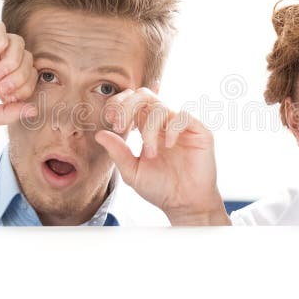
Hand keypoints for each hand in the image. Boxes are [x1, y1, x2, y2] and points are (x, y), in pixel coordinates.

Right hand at [0, 21, 37, 127]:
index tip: (7, 98)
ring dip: (14, 60)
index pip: (28, 75)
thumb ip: (8, 114)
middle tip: (3, 89)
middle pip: (27, 58)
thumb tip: (35, 110)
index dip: (25, 87)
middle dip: (21, 76)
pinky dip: (2, 41)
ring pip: (17, 42)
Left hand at [94, 88, 229, 225]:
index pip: (132, 101)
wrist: (184, 204)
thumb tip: (99, 134)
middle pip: (144, 94)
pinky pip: (183, 116)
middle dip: (128, 106)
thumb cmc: (160, 188)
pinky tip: (169, 145)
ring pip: (161, 106)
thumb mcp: (132, 171)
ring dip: (149, 128)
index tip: (111, 121)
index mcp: (147, 127)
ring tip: (150, 152)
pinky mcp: (199, 131)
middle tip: (120, 126)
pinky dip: (172, 128)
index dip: (119, 104)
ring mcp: (181, 125)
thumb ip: (118, 152)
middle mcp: (164, 122)